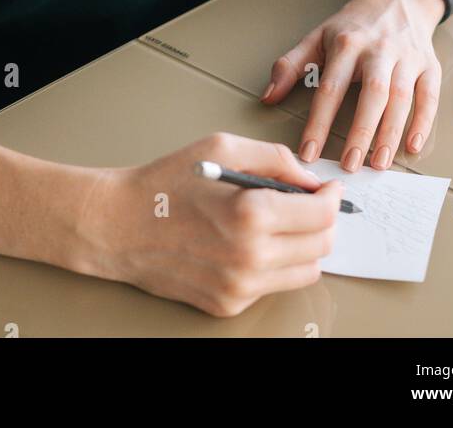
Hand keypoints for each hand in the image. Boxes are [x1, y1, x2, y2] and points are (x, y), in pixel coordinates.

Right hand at [83, 132, 342, 317]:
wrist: (119, 225)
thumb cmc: (165, 184)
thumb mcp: (222, 148)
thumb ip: (276, 159)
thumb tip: (310, 180)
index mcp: (252, 214)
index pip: (322, 216)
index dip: (332, 198)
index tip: (329, 191)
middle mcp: (250, 258)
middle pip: (321, 247)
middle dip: (323, 222)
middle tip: (309, 205)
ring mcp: (240, 287)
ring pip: (304, 272)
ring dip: (303, 247)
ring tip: (280, 224)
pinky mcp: (228, 304)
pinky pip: (271, 286)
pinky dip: (271, 265)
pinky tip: (248, 244)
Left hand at [261, 0, 443, 171]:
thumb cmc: (354, 24)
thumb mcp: (318, 37)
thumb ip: (290, 66)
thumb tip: (268, 96)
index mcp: (346, 44)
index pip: (329, 88)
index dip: (318, 123)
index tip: (309, 152)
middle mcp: (378, 50)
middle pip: (371, 94)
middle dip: (360, 132)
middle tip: (350, 165)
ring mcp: (407, 57)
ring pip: (400, 98)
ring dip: (390, 133)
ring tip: (378, 163)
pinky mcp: (429, 65)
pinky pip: (429, 96)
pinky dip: (423, 122)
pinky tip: (412, 145)